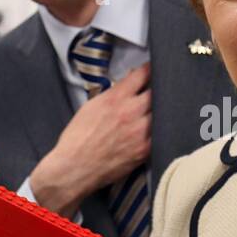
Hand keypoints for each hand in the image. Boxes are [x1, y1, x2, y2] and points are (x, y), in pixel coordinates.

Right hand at [27, 63, 151, 216]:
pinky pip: (160, 133)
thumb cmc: (77, 138)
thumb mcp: (91, 106)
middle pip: (157, 91)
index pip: (142, 74)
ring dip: (161, 109)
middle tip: (161, 88)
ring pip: (162, 112)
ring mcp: (141, 131)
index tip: (154, 68)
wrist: (74, 168)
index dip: (150, 69)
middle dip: (159, 88)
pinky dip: (161, 128)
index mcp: (116, 98)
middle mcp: (131, 112)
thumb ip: (112, 94)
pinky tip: (160, 127)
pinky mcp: (145, 149)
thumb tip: (127, 86)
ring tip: (162, 108)